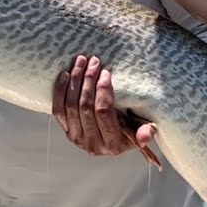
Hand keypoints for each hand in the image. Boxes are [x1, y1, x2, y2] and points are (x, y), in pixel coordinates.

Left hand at [52, 54, 159, 168]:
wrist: (113, 141)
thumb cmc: (131, 130)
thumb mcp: (142, 131)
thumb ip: (145, 131)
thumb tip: (148, 134)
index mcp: (113, 144)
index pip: (103, 111)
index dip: (102, 90)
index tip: (105, 73)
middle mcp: (93, 143)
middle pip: (85, 106)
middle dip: (88, 80)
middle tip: (94, 62)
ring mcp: (76, 138)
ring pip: (71, 105)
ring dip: (75, 81)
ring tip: (81, 62)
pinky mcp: (65, 131)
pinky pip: (58, 110)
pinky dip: (60, 91)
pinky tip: (65, 75)